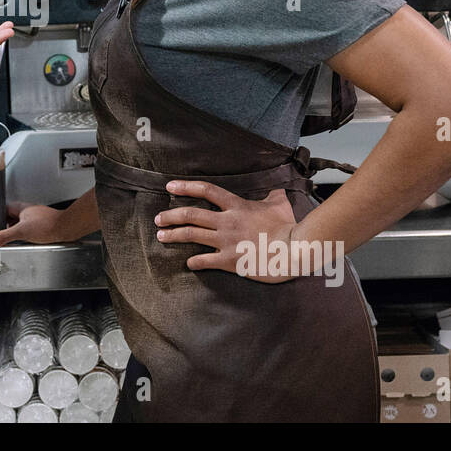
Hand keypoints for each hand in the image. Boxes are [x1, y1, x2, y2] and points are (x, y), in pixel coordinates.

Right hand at [0, 201, 67, 247]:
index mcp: (21, 208)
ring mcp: (36, 218)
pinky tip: (23, 242)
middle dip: (3, 225)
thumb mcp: (21, 232)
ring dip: (14, 231)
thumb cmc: (48, 225)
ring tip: (8, 240)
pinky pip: (28, 229)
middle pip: (11, 217)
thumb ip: (3, 236)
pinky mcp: (42, 226)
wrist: (67, 228)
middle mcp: (28, 211)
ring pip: (20, 224)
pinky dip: (23, 235)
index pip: (3, 208)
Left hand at [156, 181, 298, 282]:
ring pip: (192, 235)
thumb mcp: (279, 205)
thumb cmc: (287, 227)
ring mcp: (226, 241)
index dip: (186, 187)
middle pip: (191, 214)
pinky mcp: (230, 260)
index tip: (169, 186)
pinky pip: (205, 260)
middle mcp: (227, 222)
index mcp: (236, 206)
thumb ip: (273, 196)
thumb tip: (276, 190)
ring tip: (161, 236)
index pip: (206, 191)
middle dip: (170, 216)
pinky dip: (194, 262)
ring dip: (174, 235)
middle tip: (158, 219)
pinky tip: (188, 263)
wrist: (293, 249)